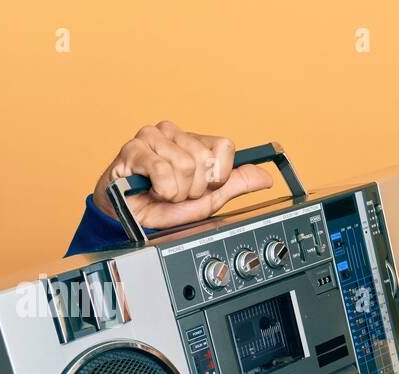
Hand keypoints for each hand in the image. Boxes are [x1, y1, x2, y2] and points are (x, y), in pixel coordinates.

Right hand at [91, 120, 272, 230]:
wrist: (132, 215)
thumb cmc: (165, 204)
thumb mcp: (209, 198)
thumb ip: (237, 185)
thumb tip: (266, 177)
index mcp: (195, 141)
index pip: (225, 147)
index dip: (218, 176)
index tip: (204, 187)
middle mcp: (175, 132)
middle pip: (205, 160)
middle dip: (194, 188)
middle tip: (178, 192)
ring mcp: (153, 136)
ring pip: (184, 166)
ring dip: (176, 192)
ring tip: (163, 192)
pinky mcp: (134, 147)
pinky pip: (162, 171)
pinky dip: (161, 190)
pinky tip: (151, 189)